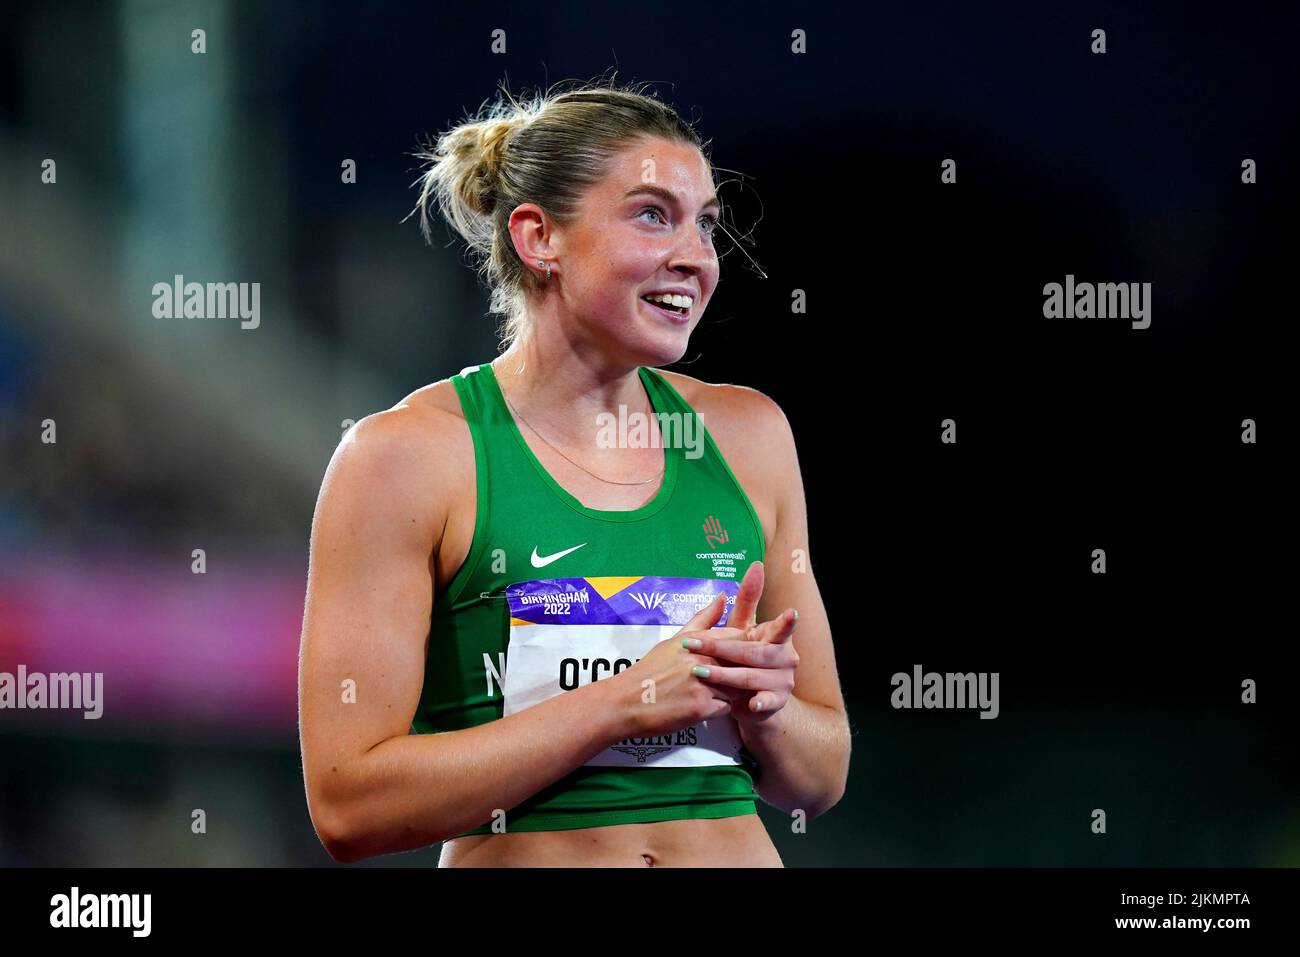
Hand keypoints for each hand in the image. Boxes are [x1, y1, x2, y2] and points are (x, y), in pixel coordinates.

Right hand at [613, 592, 740, 738]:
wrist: (626, 701)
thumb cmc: (649, 671)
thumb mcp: (674, 641)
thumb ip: (703, 620)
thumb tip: (723, 596)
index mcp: (696, 640)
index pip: (738, 638)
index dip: (745, 648)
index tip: (744, 656)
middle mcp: (700, 658)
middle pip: (742, 663)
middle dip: (743, 671)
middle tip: (739, 677)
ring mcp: (702, 683)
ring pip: (737, 688)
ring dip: (731, 692)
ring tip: (715, 693)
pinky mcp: (701, 707)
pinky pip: (727, 708)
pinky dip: (719, 709)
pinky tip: (705, 707)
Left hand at [675, 562, 798, 722]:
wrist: (757, 700)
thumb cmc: (747, 659)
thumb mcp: (744, 628)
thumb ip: (748, 599)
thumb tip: (756, 565)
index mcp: (778, 638)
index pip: (782, 628)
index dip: (786, 622)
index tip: (791, 613)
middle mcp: (786, 658)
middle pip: (754, 653)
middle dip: (722, 648)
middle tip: (694, 644)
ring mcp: (783, 681)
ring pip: (752, 677)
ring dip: (725, 675)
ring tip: (700, 672)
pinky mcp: (775, 702)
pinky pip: (765, 703)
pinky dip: (759, 704)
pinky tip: (749, 704)